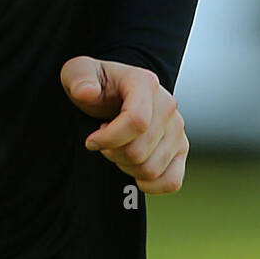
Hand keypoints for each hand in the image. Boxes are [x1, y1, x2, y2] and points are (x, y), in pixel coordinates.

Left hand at [59, 55, 187, 193]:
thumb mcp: (78, 73)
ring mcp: (177, 128)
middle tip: (103, 142)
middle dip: (113, 154)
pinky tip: (133, 170)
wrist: (111, 92)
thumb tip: (87, 93)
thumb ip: (79, 79)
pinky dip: (150, 185)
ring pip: (152, 169)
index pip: (137, 121)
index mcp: (145, 82)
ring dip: (126, 167)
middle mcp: (168, 105)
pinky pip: (172, 181)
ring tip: (118, 148)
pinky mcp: (181, 148)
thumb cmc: (95, 84)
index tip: (91, 140)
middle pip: (140, 150)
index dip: (109, 139)